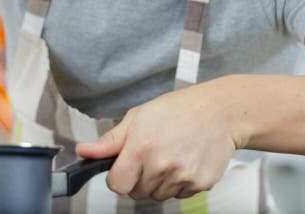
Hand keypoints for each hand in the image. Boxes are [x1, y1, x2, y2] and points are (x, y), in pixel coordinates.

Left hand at [76, 82, 241, 200]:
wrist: (220, 111)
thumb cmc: (179, 109)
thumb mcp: (138, 117)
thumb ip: (110, 141)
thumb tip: (84, 152)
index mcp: (141, 147)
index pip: (116, 185)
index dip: (118, 176)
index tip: (126, 166)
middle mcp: (161, 164)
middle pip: (137, 192)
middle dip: (140, 177)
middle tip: (154, 153)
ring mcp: (182, 176)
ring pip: (158, 195)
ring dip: (160, 181)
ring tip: (171, 155)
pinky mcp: (200, 183)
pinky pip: (180, 195)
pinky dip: (180, 182)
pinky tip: (185, 160)